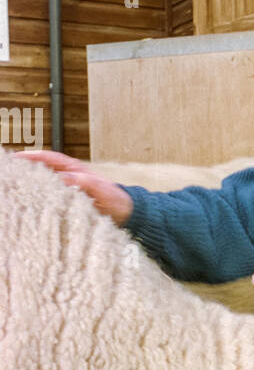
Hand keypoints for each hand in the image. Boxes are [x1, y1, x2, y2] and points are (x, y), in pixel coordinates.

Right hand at [14, 150, 133, 225]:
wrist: (126, 213)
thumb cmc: (115, 199)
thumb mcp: (100, 190)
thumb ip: (84, 182)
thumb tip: (64, 178)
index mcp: (75, 169)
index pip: (49, 158)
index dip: (32, 156)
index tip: (16, 157)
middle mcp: (68, 177)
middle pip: (42, 168)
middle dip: (25, 168)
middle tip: (8, 170)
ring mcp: (67, 189)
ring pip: (44, 183)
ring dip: (30, 183)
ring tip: (12, 185)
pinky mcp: (68, 202)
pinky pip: (49, 197)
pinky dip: (39, 198)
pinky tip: (28, 203)